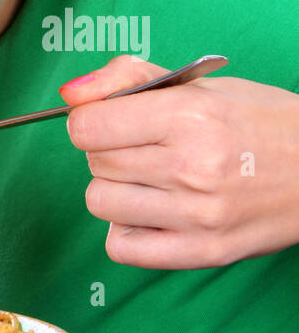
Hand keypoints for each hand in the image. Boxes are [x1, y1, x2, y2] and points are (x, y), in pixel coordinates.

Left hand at [60, 54, 298, 268]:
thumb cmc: (264, 123)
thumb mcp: (203, 86)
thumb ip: (130, 80)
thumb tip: (69, 93)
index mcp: (192, 117)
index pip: (87, 126)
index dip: (93, 121)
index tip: (113, 121)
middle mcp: (193, 167)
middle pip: (94, 163)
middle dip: (110, 151)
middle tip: (150, 148)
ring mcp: (197, 215)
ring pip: (100, 203)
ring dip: (116, 190)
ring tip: (154, 180)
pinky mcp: (203, 252)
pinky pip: (120, 246)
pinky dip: (127, 230)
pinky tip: (156, 213)